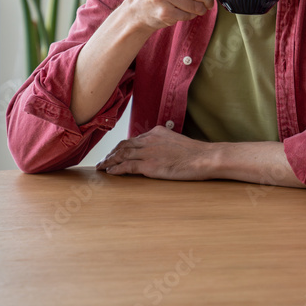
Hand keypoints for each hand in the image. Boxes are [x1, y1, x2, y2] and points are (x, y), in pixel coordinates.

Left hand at [95, 125, 212, 179]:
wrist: (204, 158)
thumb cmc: (196, 153)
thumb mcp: (177, 142)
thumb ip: (165, 143)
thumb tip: (160, 151)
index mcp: (157, 132)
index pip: (133, 139)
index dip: (121, 146)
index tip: (115, 152)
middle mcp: (150, 139)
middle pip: (123, 145)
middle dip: (111, 153)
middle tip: (103, 160)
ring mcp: (148, 152)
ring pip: (121, 154)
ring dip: (109, 161)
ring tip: (102, 166)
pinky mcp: (149, 165)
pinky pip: (127, 166)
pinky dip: (116, 169)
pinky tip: (111, 172)